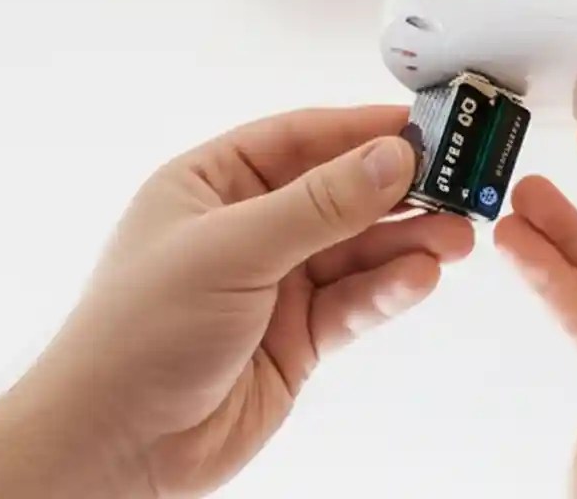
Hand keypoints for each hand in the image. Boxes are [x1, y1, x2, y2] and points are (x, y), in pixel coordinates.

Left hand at [0, 106, 473, 498]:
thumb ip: (319, 204)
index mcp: (211, 185)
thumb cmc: (134, 339)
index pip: (301, 139)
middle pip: (341, 193)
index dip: (364, 129)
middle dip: (400, 190)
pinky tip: (421, 276)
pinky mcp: (299, 335)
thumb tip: (389, 158)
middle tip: (459, 184)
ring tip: (455, 236)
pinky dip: (391, 288)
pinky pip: (356, 300)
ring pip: (358, 250)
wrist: (117, 449)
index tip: (425, 127)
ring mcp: (276, 283)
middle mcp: (246, 229)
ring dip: (408, 241)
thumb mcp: (230, 250)